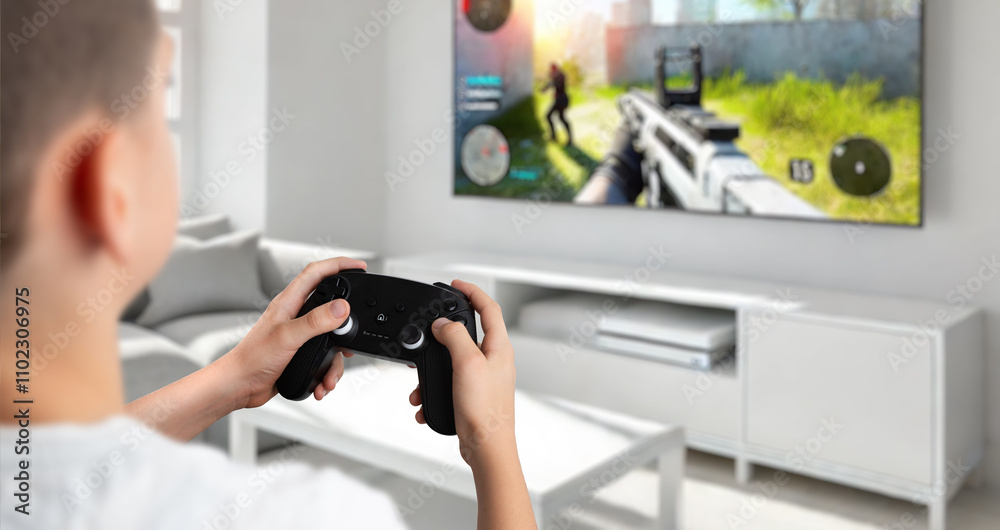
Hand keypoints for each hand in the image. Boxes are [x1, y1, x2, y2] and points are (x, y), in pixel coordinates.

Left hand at [218, 257, 362, 409]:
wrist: (239, 386)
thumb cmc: (252, 358)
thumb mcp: (288, 336)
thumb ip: (316, 321)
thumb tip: (342, 307)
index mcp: (288, 302)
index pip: (316, 273)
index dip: (339, 265)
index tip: (359, 267)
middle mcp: (295, 315)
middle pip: (329, 304)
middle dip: (346, 318)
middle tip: (359, 323)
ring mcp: (298, 334)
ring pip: (330, 337)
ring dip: (336, 359)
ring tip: (331, 374)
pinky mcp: (300, 352)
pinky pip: (324, 357)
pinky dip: (327, 372)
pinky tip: (322, 383)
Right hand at [408, 280, 516, 462]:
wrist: (487, 448)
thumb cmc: (485, 410)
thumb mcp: (466, 364)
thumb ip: (455, 337)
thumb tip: (442, 323)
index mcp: (499, 347)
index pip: (488, 308)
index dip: (472, 291)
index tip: (456, 285)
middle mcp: (494, 359)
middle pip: (468, 332)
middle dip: (444, 333)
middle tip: (430, 330)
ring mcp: (484, 377)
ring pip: (454, 360)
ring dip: (433, 367)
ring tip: (419, 380)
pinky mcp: (473, 394)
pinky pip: (448, 382)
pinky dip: (434, 388)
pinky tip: (424, 400)